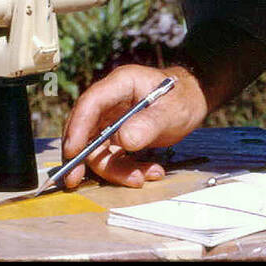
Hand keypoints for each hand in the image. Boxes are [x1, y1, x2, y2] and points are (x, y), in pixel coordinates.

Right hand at [59, 64, 207, 189]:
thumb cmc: (182, 98)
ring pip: (98, 148)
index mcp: (120, 85)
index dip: (78, 128)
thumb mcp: (171, 111)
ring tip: (143, 177)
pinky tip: (149, 172)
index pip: (90, 104)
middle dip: (82, 156)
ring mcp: (111, 120)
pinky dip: (126, 169)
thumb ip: (149, 125)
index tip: (73, 153)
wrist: (192, 101)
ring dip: (115, 169)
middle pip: (85, 129)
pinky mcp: (117, 136)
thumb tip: (124, 141)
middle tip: (75, 180)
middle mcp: (110, 102)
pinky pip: (112, 156)